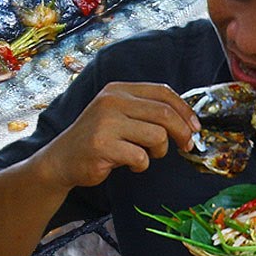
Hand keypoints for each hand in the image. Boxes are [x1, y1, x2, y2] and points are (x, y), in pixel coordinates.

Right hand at [36, 81, 200, 188]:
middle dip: (182, 132)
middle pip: (164, 113)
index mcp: (118, 90)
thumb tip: (186, 120)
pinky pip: (140, 157)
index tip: (194, 127)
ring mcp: (106, 123)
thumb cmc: (98, 139)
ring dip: (158, 151)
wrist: (61, 159)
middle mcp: (112, 101)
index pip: (163, 92)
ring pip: (157, 136)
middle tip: (187, 146)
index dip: (185, 110)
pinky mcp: (103, 146)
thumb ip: (145, 111)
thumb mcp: (118, 115)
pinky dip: (141, 165)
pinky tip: (129, 165)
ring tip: (144, 156)